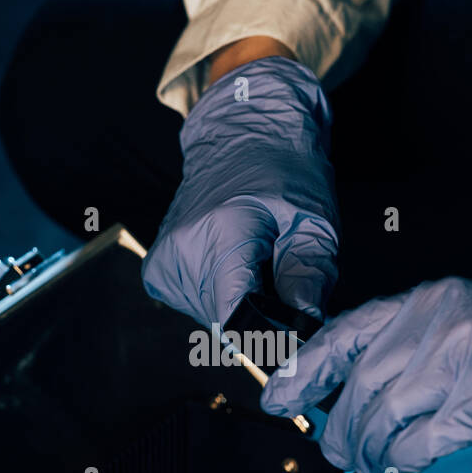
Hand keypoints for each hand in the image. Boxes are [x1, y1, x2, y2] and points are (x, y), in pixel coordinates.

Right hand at [142, 56, 338, 327]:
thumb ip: (309, 276)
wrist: (240, 135)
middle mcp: (182, 249)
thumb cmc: (282, 170)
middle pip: (228, 322)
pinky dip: (223, 296)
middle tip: (282, 277)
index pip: (234, 317)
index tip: (293, 333)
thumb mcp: (313, 219)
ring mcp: (164, 262)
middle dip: (262, 315)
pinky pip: (198, 306)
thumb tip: (305, 324)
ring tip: (258, 262)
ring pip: (213, 318)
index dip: (269, 336)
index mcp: (221, 231)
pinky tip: (235, 264)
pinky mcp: (158, 272)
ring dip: (243, 305)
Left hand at [261, 261, 471, 472]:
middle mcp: (440, 329)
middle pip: (358, 387)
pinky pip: (419, 444)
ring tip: (367, 466)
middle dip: (337, 428)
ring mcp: (461, 369)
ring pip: (380, 419)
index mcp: (435, 302)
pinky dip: (404, 460)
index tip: (282, 395)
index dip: (306, 369)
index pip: (347, 333)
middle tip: (334, 449)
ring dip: (366, 451)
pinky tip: (406, 464)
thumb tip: (367, 386)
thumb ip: (422, 344)